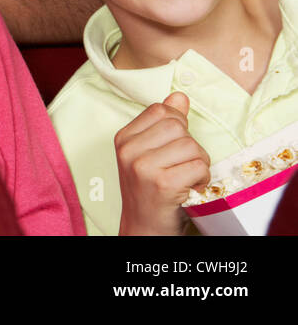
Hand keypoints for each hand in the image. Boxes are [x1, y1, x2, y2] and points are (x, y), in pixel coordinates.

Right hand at [116, 92, 210, 235]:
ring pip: (191, 146)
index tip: (172, 148)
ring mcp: (143, 167)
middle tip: (181, 166)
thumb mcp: (149, 154)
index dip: (177, 127)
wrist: (144, 229)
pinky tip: (189, 189)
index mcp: (123, 138)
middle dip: (190, 146)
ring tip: (186, 178)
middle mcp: (129, 150)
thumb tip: (179, 96)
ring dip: (198, 164)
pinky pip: (199, 166)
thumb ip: (162, 124)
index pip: (161, 110)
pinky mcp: (162, 184)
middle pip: (178, 126)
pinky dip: (202, 179)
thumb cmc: (149, 191)